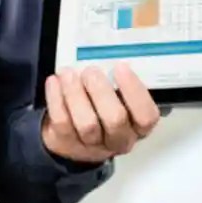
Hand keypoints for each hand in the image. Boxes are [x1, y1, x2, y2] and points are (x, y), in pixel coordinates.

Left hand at [41, 63, 160, 163]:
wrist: (72, 135)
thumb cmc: (101, 108)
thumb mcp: (118, 97)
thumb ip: (119, 83)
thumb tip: (108, 57)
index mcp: (137, 126)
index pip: (146, 115)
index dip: (134, 91)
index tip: (120, 67)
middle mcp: (118, 139)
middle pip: (115, 120)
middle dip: (101, 91)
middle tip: (91, 71)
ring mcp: (92, 145)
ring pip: (87, 124)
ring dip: (76, 93)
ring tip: (69, 74)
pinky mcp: (67, 144)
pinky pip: (62, 122)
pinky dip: (57, 98)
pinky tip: (55, 81)